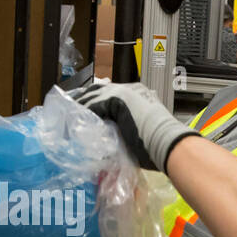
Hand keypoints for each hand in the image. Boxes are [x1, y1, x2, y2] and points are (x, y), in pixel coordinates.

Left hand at [76, 79, 192, 171]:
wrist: (169, 144)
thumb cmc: (161, 146)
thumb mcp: (142, 135)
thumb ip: (127, 131)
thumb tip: (113, 142)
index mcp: (139, 96)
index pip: (110, 94)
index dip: (94, 102)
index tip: (83, 111)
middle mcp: (131, 90)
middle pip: (98, 89)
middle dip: (83, 99)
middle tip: (69, 111)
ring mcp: (125, 92)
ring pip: (93, 95)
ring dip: (79, 106)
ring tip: (67, 118)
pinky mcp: (117, 99)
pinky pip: (93, 103)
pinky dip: (82, 112)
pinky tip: (73, 121)